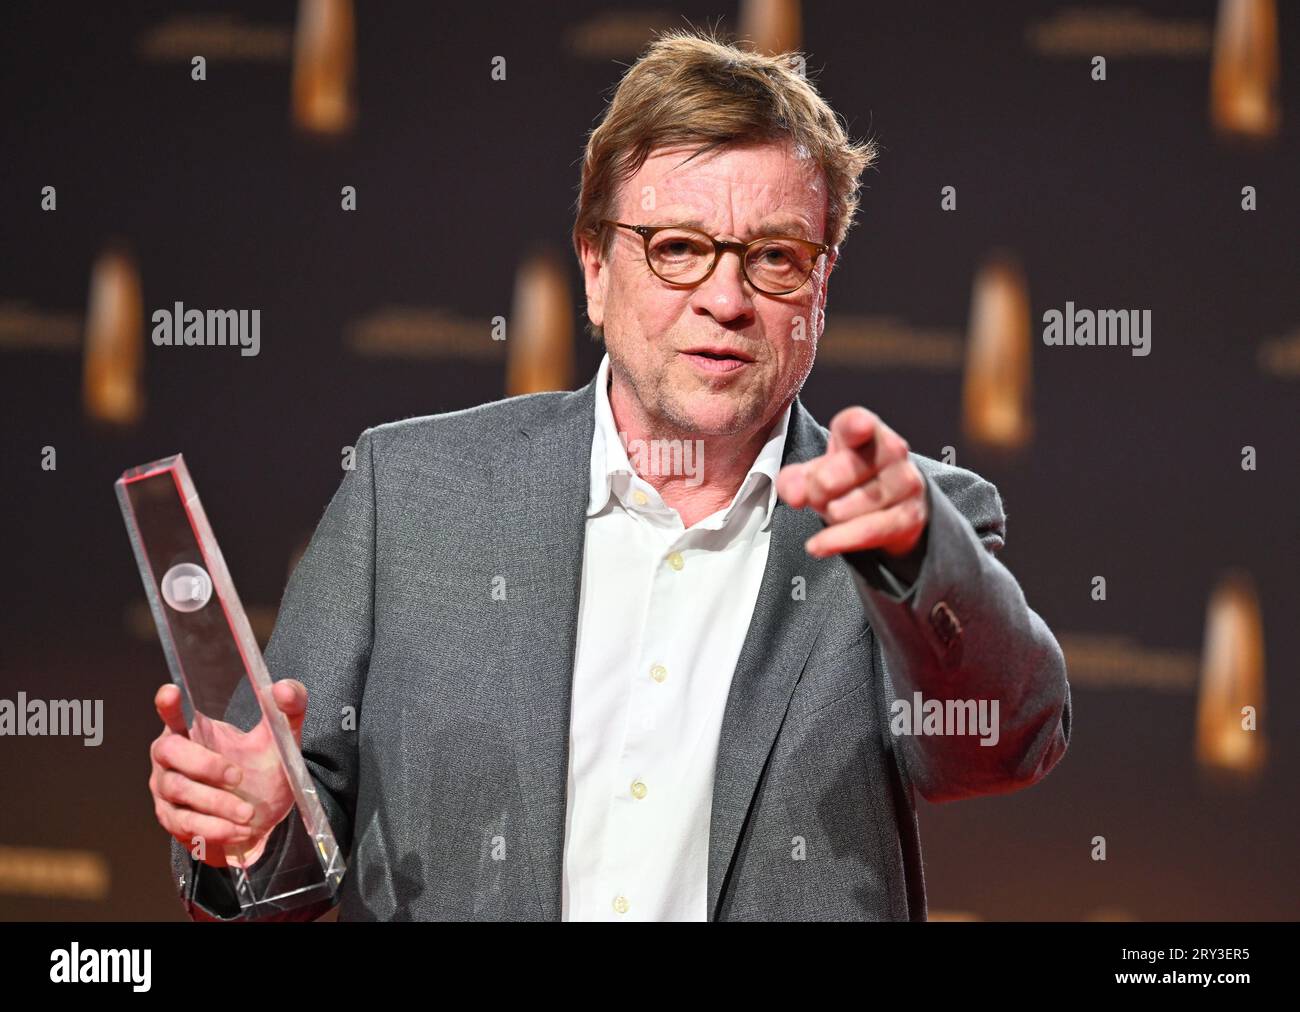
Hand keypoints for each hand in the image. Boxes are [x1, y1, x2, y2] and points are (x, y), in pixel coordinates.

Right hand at [149, 680, 306, 868]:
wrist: (259, 821)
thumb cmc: (260, 772)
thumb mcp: (278, 742)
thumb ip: (287, 711)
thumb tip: (284, 689)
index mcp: (193, 731)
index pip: (172, 714)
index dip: (167, 705)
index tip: (171, 691)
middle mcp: (171, 758)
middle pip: (169, 751)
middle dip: (204, 764)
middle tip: (238, 776)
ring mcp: (167, 789)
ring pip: (178, 791)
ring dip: (216, 803)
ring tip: (248, 812)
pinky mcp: (171, 819)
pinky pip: (185, 823)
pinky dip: (215, 828)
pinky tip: (239, 830)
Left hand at [776, 406, 927, 558]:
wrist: (888, 510)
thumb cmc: (846, 482)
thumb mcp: (815, 476)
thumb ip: (795, 481)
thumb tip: (794, 495)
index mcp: (864, 431)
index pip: (856, 423)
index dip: (857, 425)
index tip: (860, 426)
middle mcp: (891, 450)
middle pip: (849, 466)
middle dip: (821, 486)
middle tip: (815, 495)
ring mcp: (905, 483)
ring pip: (862, 500)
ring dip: (834, 513)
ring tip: (829, 512)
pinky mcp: (910, 516)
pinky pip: (871, 529)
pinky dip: (841, 539)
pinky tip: (817, 546)